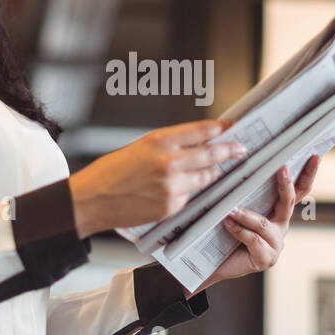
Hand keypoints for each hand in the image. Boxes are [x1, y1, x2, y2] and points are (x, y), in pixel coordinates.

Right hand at [67, 119, 248, 237]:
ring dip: (210, 173)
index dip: (221, 128)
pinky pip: (190, 197)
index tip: (232, 127)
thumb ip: (169, 145)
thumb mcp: (140, 147)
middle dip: (230, 151)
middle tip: (241, 148)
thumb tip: (198, 143)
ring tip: (210, 169)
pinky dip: (188, 192)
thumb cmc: (112, 172)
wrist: (92, 200)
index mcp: (158, 142)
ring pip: (205, 178)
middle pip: (211, 155)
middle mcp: (168, 163)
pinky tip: (175, 190)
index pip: (200, 130)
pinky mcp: (171, 207)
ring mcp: (171, 187)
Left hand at [189, 154, 320, 293]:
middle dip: (287, 183)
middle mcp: (281, 226)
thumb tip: (239, 162)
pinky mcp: (266, 258)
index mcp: (278, 212)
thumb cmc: (223, 232)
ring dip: (246, 214)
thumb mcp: (235, 208)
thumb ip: (242, 192)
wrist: (213, 263)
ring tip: (229, 209)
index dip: (308, 173)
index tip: (314, 154)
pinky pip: (253, 239)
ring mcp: (276, 244)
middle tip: (283, 167)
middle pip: (291, 202)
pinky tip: (226, 223)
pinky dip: (238, 230)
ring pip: (264, 223)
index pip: (298, 190)